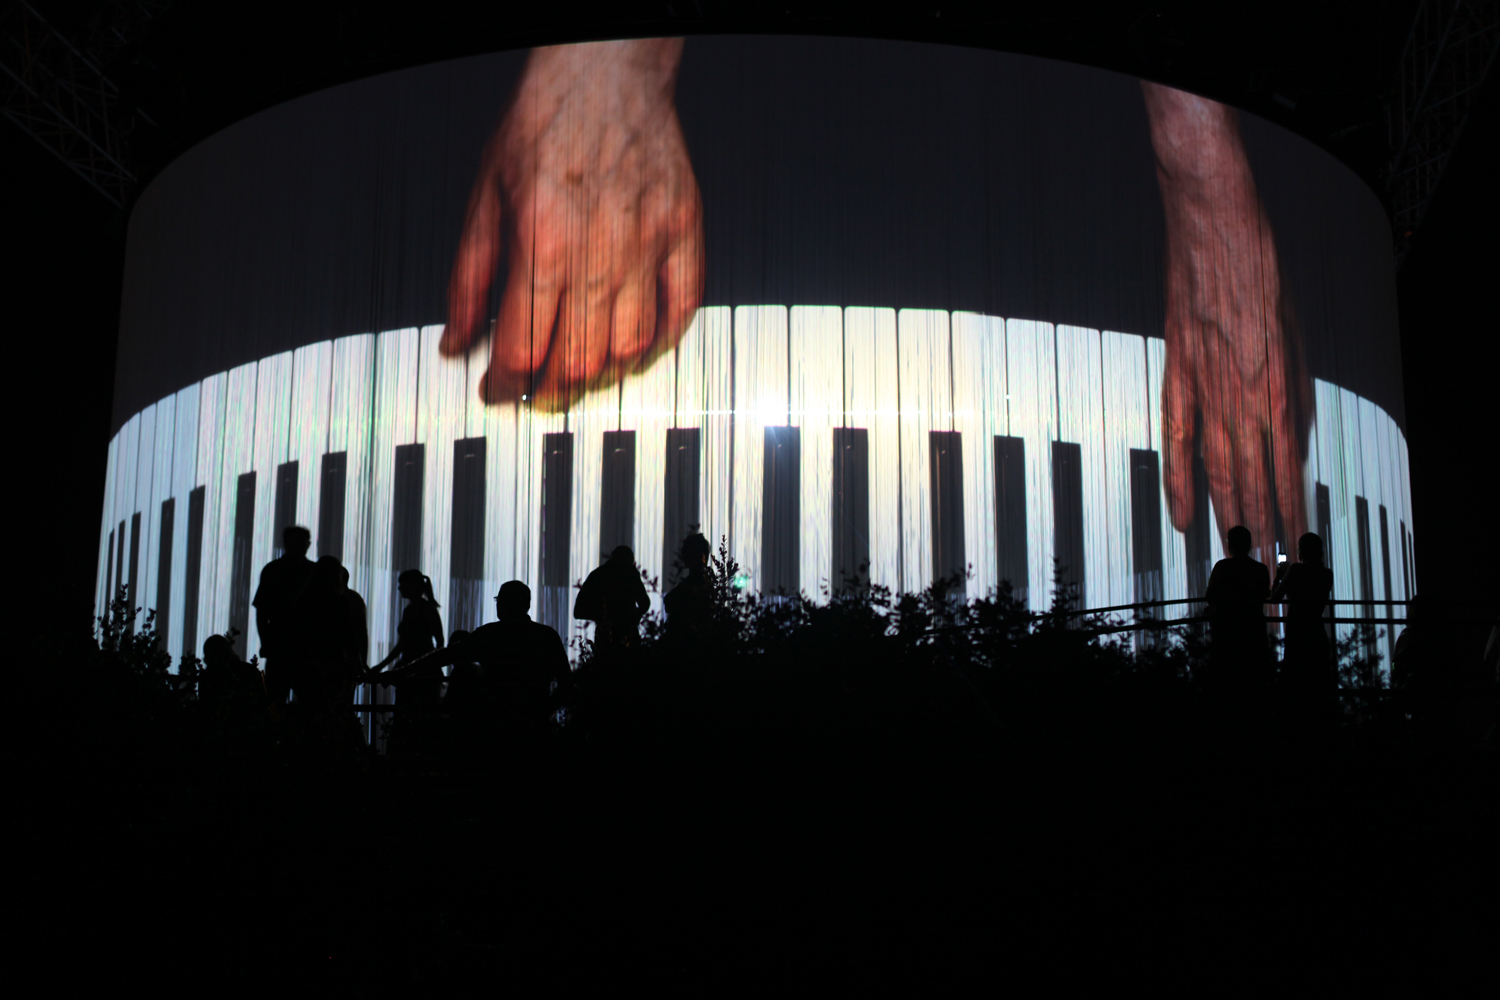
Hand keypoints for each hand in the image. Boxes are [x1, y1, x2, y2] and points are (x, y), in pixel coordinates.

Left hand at [443, 39, 703, 409]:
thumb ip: (468, 277)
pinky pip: (682, 310)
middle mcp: (600, 252)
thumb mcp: (484, 198)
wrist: (603, 72)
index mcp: (543, 244)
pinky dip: (660, 343)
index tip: (497, 390)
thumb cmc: (544, 126)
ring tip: (580, 376)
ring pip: (630, 348)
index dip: (505, 384)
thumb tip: (456, 340)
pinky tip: (636, 349)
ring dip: (601, 376)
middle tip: (536, 395)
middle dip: (550, 393)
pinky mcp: (684, 232)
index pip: (523, 347)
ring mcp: (649, 245)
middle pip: (578, 361)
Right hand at [1142, 83, 1314, 562]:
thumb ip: (1294, 392)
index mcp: (1280, 388)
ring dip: (1230, 524)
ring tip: (1236, 566)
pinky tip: (1184, 518)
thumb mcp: (1298, 335)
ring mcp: (1205, 392)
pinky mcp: (1175, 379)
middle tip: (1268, 583)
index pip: (1290, 473)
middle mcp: (1243, 399)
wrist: (1213, 227)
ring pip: (1219, 474)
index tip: (1300, 559)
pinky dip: (1181, 484)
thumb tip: (1294, 439)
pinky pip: (1178, 443)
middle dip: (1265, 542)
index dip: (1295, 522)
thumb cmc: (1260, 272)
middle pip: (1255, 487)